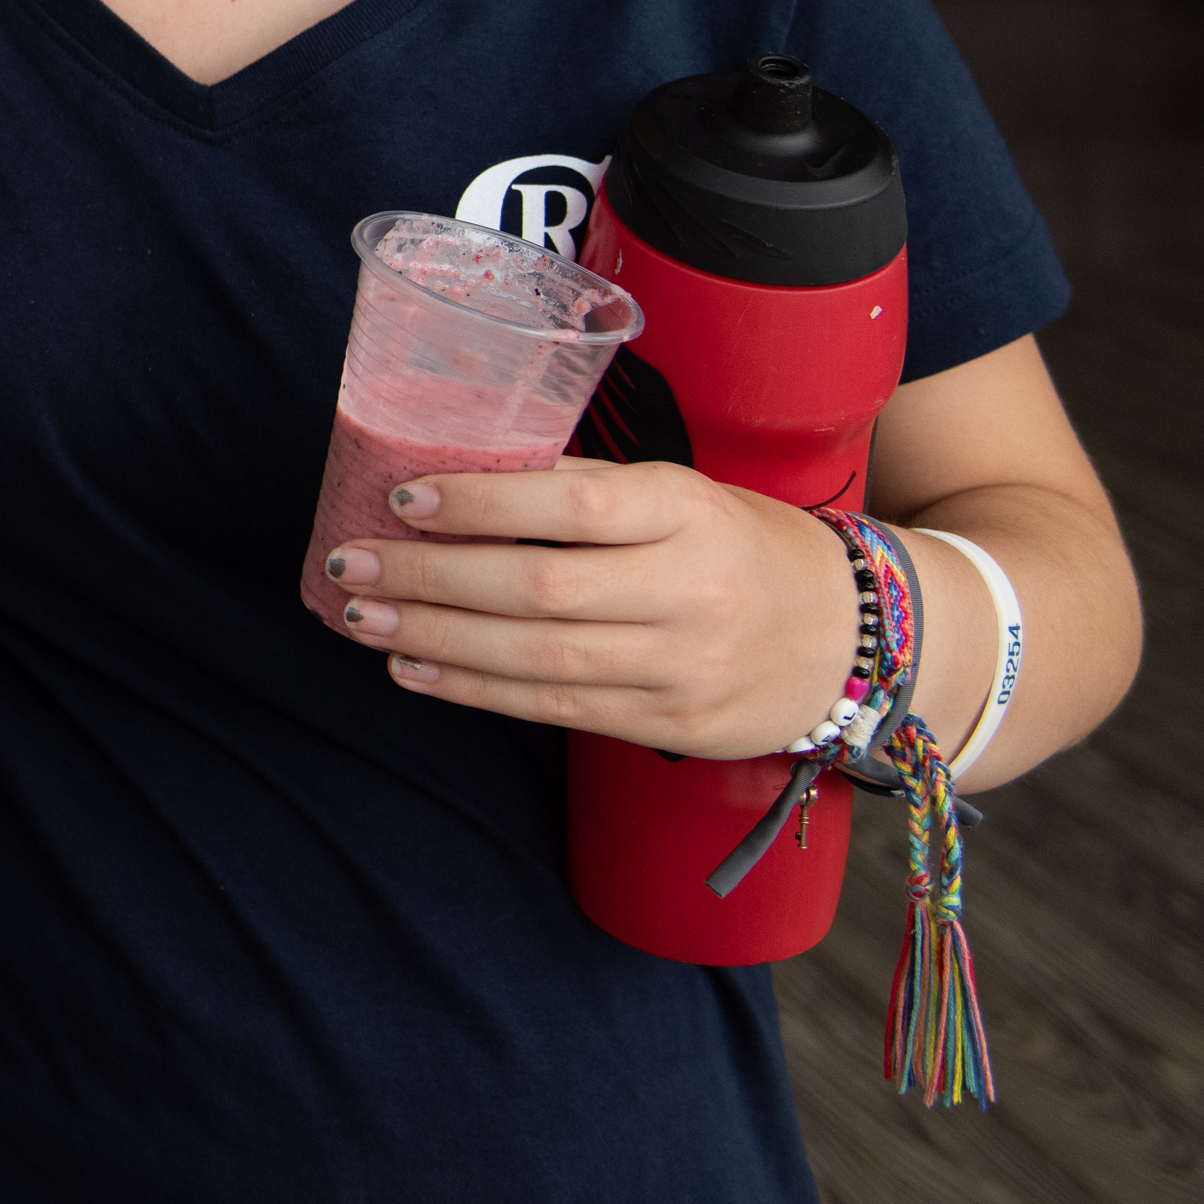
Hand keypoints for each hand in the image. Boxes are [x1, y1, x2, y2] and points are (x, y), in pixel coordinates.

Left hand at [320, 458, 859, 758]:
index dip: (483, 503)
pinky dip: (475, 690)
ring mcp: (683, 666)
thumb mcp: (683, 495)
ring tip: (364, 617)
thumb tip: (460, 480)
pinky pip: (556, 708)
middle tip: (353, 562)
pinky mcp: (671, 724)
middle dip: (432, 577)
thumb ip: (588, 494)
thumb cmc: (737, 547)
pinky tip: (414, 668)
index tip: (404, 497)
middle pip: (542, 589)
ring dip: (436, 639)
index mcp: (691, 511)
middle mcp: (691, 590)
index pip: (576, 505)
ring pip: (540, 657)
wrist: (850, 639)